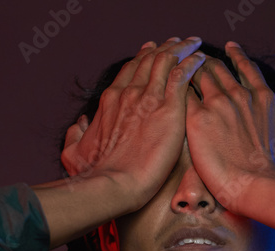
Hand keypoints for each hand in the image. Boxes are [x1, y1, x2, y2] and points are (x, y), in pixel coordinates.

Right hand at [59, 36, 205, 213]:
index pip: (130, 70)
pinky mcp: (169, 108)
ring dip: (181, 49)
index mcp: (111, 100)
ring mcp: (149, 98)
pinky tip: (200, 58)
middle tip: (176, 42)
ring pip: (167, 60)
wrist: (115, 184)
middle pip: (149, 60)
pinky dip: (192, 63)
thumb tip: (79, 124)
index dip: (142, 57)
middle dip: (164, 48)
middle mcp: (129, 93)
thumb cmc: (95, 174)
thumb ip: (75, 135)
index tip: (151, 50)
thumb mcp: (74, 152)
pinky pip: (183, 75)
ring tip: (193, 43)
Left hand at [185, 41, 274, 214]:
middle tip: (195, 62)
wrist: (256, 187)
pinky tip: (169, 88)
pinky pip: (182, 94)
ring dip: (189, 71)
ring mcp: (218, 104)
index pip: (247, 68)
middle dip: (206, 62)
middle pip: (217, 68)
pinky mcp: (197, 119)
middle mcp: (240, 96)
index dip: (237, 56)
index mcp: (263, 99)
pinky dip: (177, 88)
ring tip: (179, 70)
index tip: (229, 48)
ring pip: (199, 75)